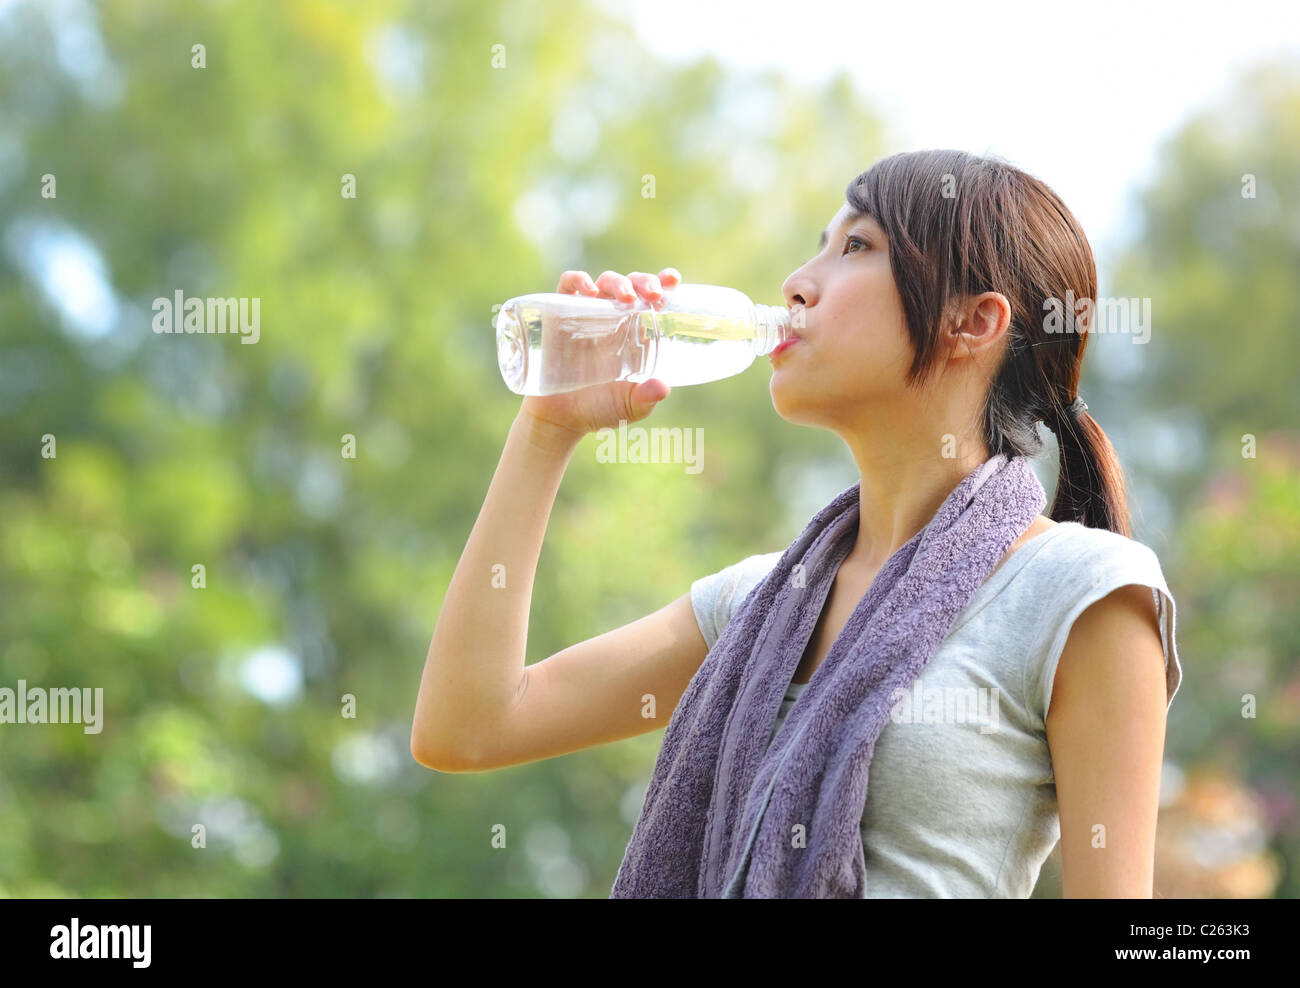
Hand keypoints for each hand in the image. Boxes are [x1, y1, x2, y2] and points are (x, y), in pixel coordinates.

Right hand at [518, 268, 680, 441]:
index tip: (673, 280)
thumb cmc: (598, 409)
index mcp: (635, 332)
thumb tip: (663, 388)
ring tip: (626, 297)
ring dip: (618, 282)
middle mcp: (613, 318)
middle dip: (644, 282)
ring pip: (605, 283)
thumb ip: (645, 399)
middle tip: (653, 294)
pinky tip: (589, 289)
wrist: (560, 419)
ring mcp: (586, 315)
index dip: (662, 281)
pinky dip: (577, 280)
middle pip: (631, 285)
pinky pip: (566, 287)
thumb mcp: (628, 406)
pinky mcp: (558, 317)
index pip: (651, 298)